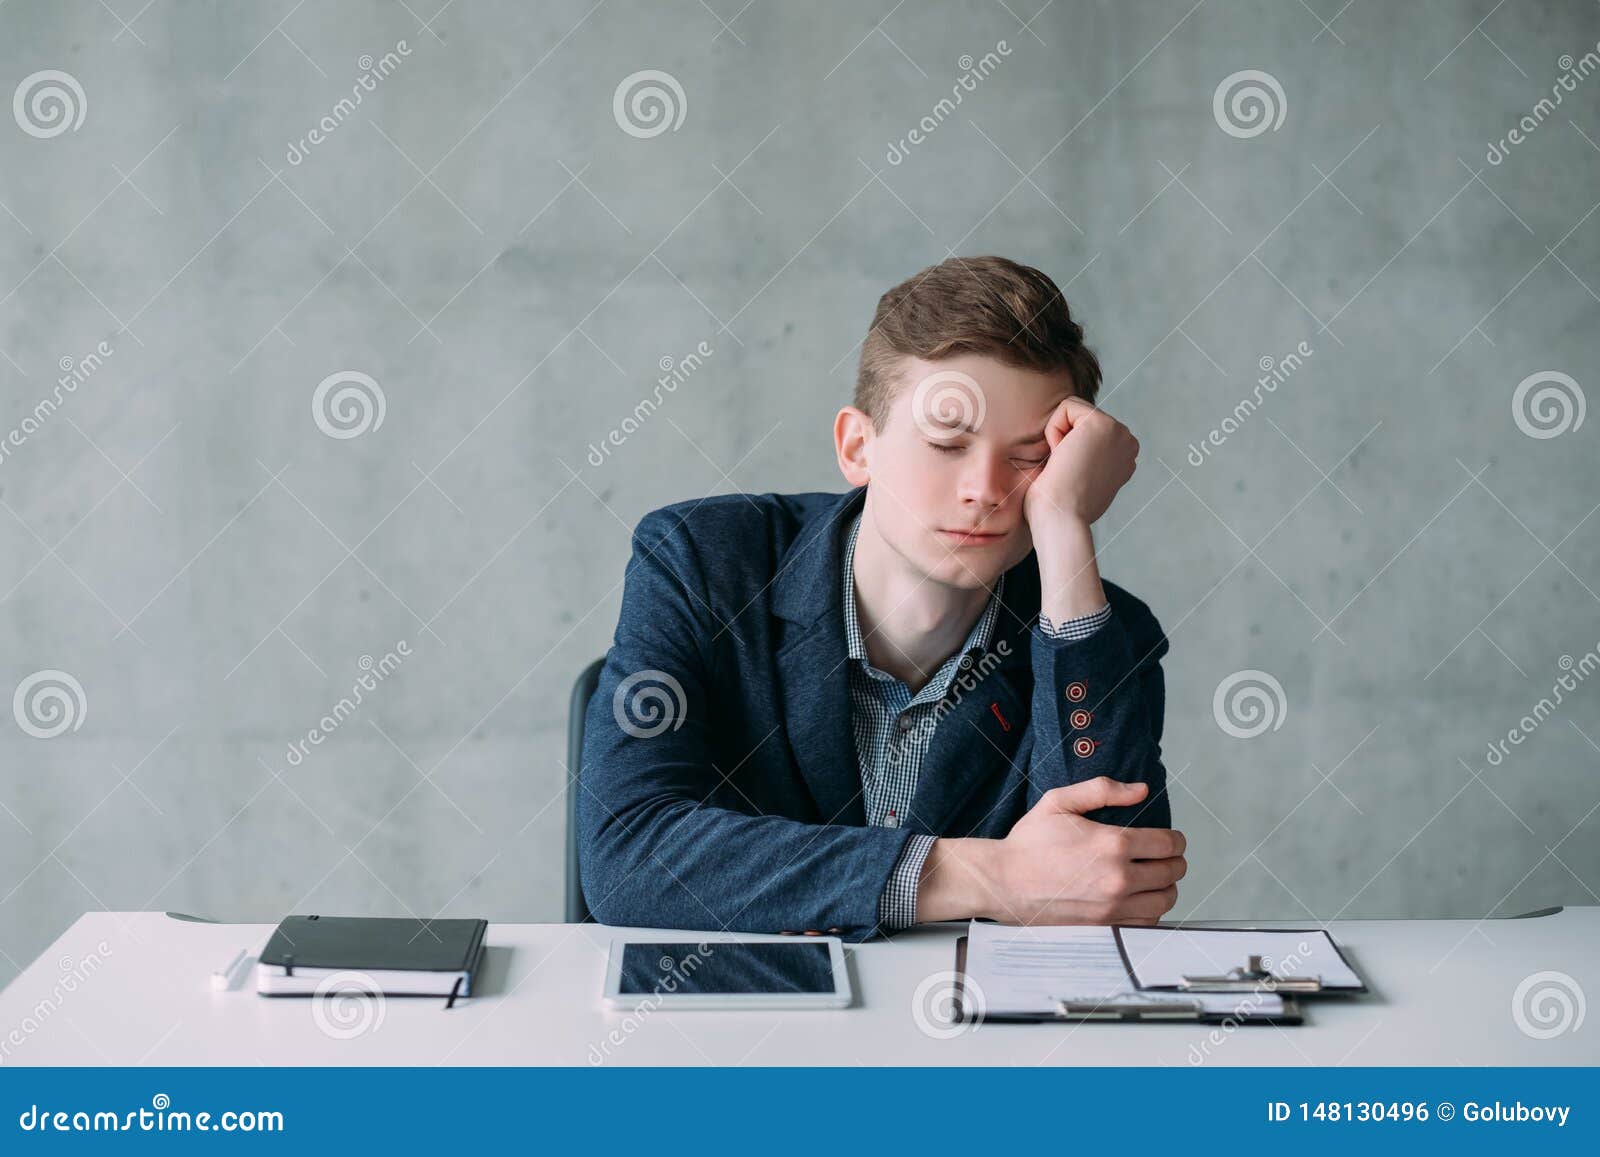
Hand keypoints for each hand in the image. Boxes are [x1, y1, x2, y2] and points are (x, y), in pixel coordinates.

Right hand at [990, 777, 1183, 924]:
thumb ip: (1102, 790)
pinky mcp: (1104, 926)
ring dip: (1167, 887)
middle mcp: (1118, 878)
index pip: (1169, 844)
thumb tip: (1140, 790)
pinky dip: (1152, 911)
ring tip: (1157, 878)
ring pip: (1165, 900)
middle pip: (1172, 872)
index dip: (1176, 839)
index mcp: (1113, 844)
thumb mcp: (1059, 802)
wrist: (1004, 882)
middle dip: (1174, 861)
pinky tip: (1141, 899)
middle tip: (1165, 857)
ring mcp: (1112, 906)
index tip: (1170, 839)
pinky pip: (1146, 922)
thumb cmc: (1028, 843)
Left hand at [1022, 397, 1138, 533]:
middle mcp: (1127, 443)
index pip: (1085, 431)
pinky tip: (1062, 456)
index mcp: (1124, 458)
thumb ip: (1084, 461)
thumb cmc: (1058, 509)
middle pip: (1079, 418)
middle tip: (1067, 473)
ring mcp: (1119, 432)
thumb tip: (1071, 452)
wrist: (1061, 520)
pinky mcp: (1101, 423)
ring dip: (1058, 438)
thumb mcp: (1079, 481)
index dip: (1067, 451)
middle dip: (1063, 441)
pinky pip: (1065, 407)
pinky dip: (1054, 431)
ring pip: (1072, 411)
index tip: (1072, 478)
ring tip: (1065, 466)